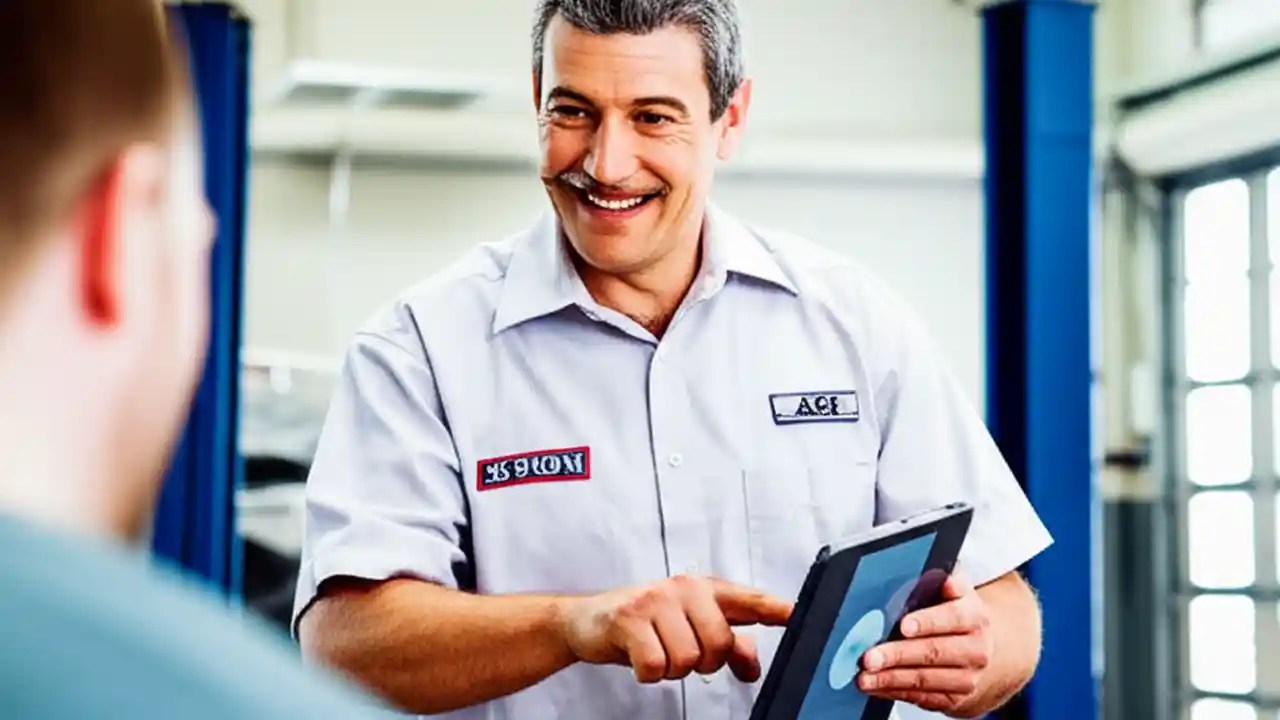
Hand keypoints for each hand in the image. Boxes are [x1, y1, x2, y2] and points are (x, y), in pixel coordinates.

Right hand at [556, 575, 792, 683]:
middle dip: (702, 662)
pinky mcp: (629, 617)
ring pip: (687, 660)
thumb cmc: (644, 622)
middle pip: (718, 644)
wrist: (589, 620)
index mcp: (704, 590)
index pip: (747, 599)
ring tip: (657, 650)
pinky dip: (648, 673)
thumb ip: (727, 644)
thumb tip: (753, 666)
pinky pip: (655, 666)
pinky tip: (639, 657)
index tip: (793, 614)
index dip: (773, 607)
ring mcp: (655, 600)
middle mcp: (683, 589)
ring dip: (671, 669)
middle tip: (680, 652)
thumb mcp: (688, 628)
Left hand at [857, 575, 993, 717]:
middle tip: (869, 657)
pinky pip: (921, 697)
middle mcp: (975, 650)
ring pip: (924, 679)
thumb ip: (944, 583)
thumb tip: (933, 576)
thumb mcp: (956, 594)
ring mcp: (967, 678)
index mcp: (974, 617)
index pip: (952, 617)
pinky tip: (875, 686)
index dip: (927, 622)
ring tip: (864, 677)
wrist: (982, 652)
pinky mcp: (954, 699)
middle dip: (897, 655)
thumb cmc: (957, 617)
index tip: (903, 626)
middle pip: (933, 652)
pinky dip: (894, 692)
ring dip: (890, 679)